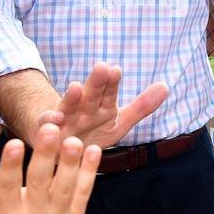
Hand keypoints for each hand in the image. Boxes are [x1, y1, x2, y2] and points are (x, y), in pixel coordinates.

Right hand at [0, 124, 101, 213]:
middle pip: (40, 181)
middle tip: (49, 129)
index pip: (8, 186)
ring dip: (70, 162)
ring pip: (65, 186)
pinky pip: (83, 193)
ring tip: (73, 139)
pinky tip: (93, 151)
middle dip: (45, 154)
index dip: (10, 165)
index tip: (14, 143)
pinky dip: (89, 173)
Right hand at [34, 62, 167, 149]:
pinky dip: (49, 122)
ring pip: (68, 107)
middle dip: (97, 83)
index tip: (116, 70)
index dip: (112, 83)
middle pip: (91, 94)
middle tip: (103, 67)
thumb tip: (166, 86)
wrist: (61, 146)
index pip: (109, 93)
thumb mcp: (119, 122)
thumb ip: (141, 106)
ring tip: (76, 87)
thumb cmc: (92, 132)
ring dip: (71, 98)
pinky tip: (54, 120)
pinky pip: (48, 126)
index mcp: (101, 106)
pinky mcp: (49, 131)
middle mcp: (84, 109)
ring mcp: (65, 119)